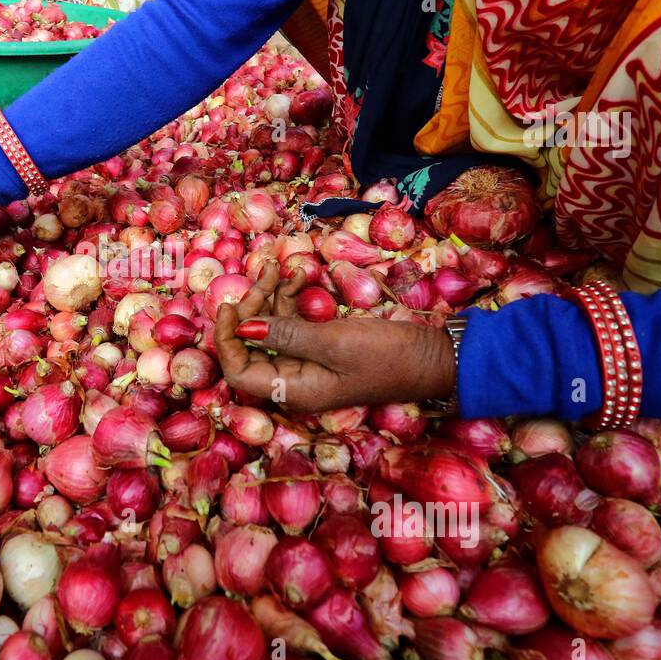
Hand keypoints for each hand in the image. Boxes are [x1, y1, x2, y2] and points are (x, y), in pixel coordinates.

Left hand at [215, 263, 456, 412]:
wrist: (435, 357)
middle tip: (264, 273)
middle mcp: (294, 381)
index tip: (227, 306)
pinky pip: (294, 323)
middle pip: (251, 346)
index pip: (238, 372)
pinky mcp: (322, 346)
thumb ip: (287, 334)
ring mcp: (307, 363)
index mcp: (292, 392)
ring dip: (272, 297)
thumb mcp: (336, 342)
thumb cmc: (388, 356)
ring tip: (282, 267)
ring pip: (271, 329)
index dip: (226, 340)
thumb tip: (243, 328)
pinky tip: (302, 275)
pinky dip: (292, 299)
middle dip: (252, 308)